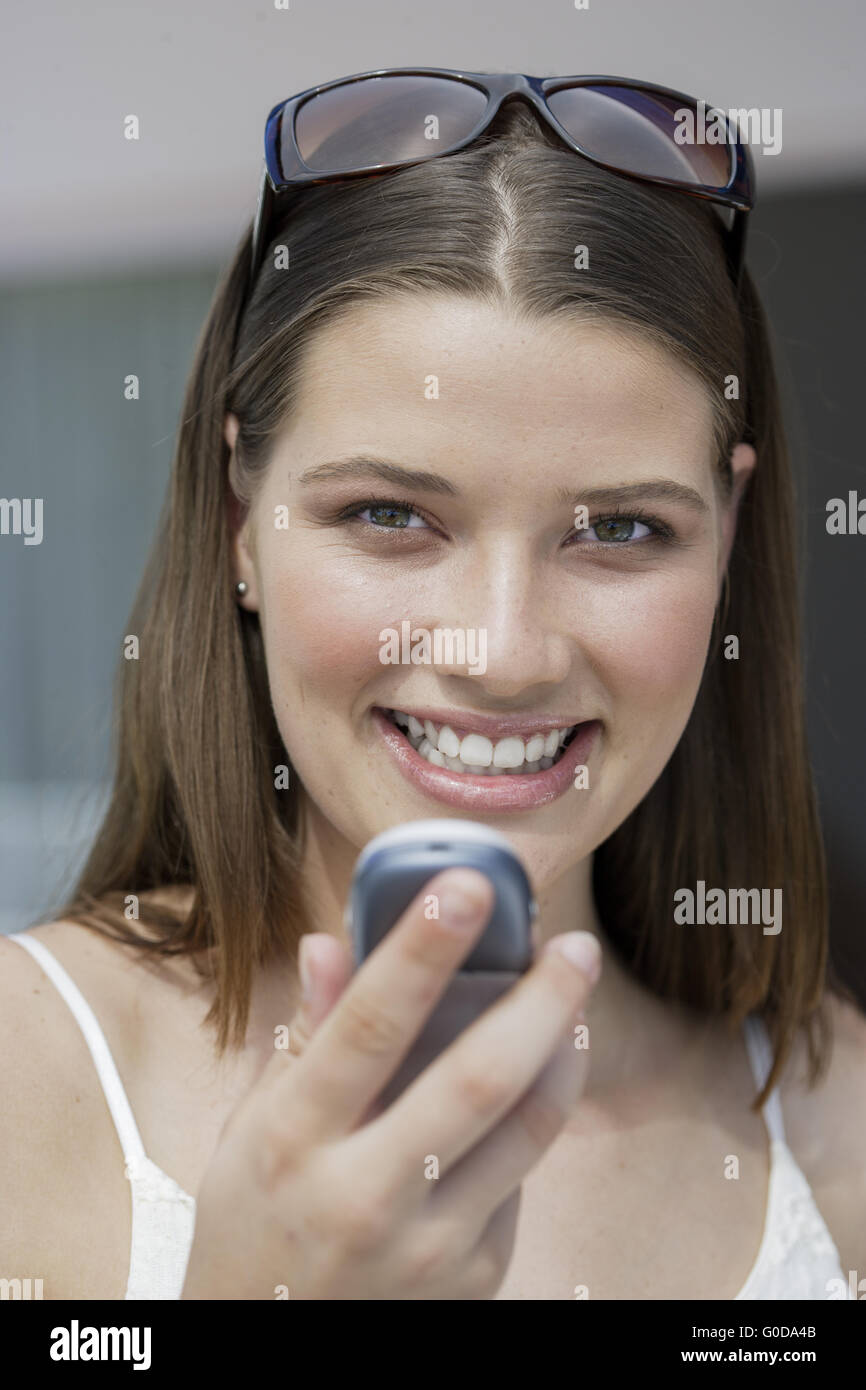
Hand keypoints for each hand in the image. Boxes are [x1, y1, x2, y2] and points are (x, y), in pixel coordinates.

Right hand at [180, 867, 600, 1299]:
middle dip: (539, 999)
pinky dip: (526, 1119)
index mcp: (292, 1141)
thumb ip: (301, 1035)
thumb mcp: (248, 1129)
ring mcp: (428, 1246)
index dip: (420, 949)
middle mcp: (364, 1195)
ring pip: (526, 1129)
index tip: (467, 885)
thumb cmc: (251, 1225)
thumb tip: (331, 942)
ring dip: (562, 1052)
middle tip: (574, 946)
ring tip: (573, 999)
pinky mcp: (476, 1276)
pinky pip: (518, 1176)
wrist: (270, 1364)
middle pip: (477, 1079)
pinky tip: (523, 1083)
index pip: (367, 1027)